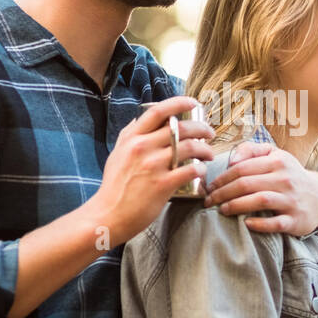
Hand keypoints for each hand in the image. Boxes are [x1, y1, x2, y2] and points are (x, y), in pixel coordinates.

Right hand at [89, 96, 213, 244]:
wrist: (108, 215)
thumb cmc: (114, 186)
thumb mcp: (117, 154)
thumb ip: (128, 136)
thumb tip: (138, 119)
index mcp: (132, 138)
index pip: (158, 111)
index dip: (179, 102)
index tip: (193, 102)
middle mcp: (142, 147)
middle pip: (180, 128)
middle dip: (201, 128)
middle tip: (209, 133)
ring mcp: (153, 165)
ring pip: (189, 147)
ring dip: (205, 149)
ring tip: (209, 154)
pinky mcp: (162, 184)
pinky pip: (190, 170)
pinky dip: (201, 169)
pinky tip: (202, 171)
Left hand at [200, 141, 317, 236]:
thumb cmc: (290, 175)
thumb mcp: (275, 155)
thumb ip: (251, 150)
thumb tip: (231, 159)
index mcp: (278, 161)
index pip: (241, 168)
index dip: (221, 178)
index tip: (209, 187)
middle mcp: (286, 179)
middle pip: (246, 184)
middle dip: (222, 193)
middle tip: (208, 201)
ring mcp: (291, 200)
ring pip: (260, 200)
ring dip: (236, 206)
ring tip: (221, 210)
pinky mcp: (296, 220)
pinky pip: (275, 223)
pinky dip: (259, 224)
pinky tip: (246, 223)